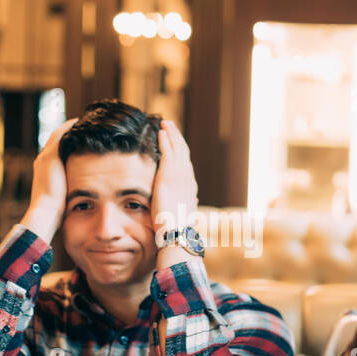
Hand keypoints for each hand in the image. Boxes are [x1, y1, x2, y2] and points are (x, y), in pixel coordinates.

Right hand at [20, 119, 77, 240]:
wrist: (45, 212)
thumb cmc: (56, 212)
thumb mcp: (64, 198)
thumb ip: (72, 190)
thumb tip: (85, 195)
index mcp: (44, 170)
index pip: (57, 150)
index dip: (69, 142)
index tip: (82, 137)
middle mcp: (42, 160)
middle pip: (57, 138)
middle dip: (70, 130)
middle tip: (86, 123)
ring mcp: (45, 157)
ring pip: (59, 133)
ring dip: (72, 125)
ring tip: (86, 119)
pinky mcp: (50, 156)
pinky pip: (62, 135)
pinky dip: (71, 127)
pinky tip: (83, 121)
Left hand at [151, 119, 198, 236]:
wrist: (176, 232)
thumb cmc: (178, 229)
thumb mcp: (186, 214)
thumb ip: (189, 204)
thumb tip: (195, 199)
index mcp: (190, 187)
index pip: (186, 164)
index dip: (181, 151)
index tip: (176, 142)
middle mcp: (188, 178)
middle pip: (184, 151)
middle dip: (177, 137)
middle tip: (171, 125)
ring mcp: (179, 175)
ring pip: (177, 147)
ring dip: (171, 134)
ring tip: (165, 123)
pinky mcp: (169, 175)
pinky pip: (168, 151)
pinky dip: (165, 140)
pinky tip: (161, 131)